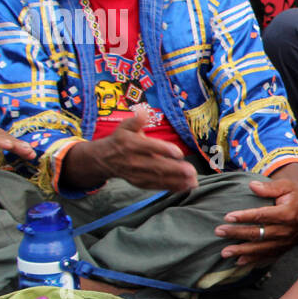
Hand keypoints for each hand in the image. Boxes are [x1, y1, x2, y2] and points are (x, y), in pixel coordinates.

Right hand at [66, 112, 198, 191]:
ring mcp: (137, 174)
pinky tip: (186, 186)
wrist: (104, 159)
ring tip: (193, 181)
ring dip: (177, 181)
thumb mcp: (125, 126)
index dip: (164, 150)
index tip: (179, 153)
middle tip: (191, 171)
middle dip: (175, 170)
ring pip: (158, 178)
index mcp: (131, 144)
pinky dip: (172, 187)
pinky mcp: (140, 183)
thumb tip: (143, 111)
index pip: (149, 147)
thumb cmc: (120, 139)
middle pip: (156, 166)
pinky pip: (157, 186)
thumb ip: (136, 120)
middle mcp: (134, 160)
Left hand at [216, 161, 297, 265]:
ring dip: (242, 251)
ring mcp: (287, 241)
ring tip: (225, 252)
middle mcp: (287, 230)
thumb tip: (252, 186)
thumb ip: (269, 187)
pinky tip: (240, 261)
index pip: (261, 216)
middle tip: (219, 231)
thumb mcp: (286, 185)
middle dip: (237, 233)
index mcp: (288, 213)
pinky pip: (269, 256)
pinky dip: (254, 260)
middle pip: (258, 234)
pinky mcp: (287, 248)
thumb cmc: (296, 193)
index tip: (227, 216)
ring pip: (261, 248)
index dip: (243, 216)